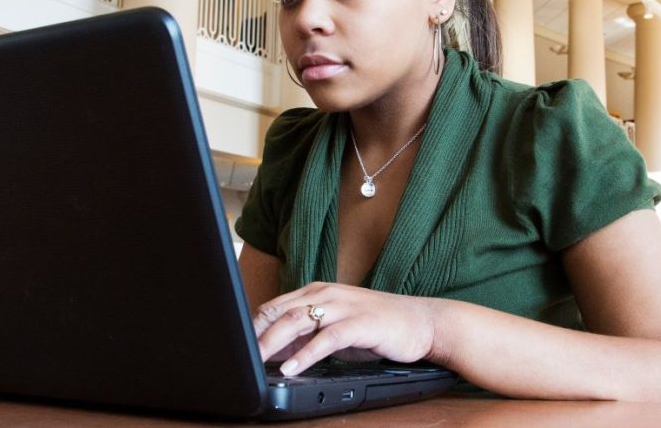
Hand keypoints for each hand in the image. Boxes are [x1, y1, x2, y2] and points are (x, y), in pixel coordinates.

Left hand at [251, 281, 440, 376]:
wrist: (423, 322)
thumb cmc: (379, 326)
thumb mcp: (336, 326)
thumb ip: (306, 332)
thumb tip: (274, 350)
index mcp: (318, 292)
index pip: (275, 306)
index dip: (253, 327)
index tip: (236, 347)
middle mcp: (327, 294)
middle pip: (280, 312)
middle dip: (255, 335)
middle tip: (238, 357)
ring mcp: (344, 306)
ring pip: (298, 321)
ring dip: (273, 343)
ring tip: (256, 362)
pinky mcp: (360, 323)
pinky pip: (326, 338)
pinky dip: (306, 354)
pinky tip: (292, 368)